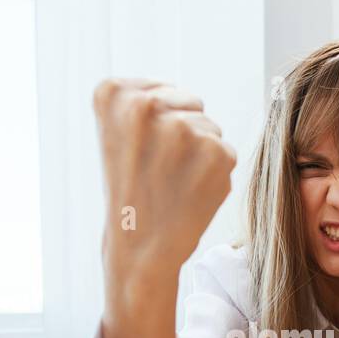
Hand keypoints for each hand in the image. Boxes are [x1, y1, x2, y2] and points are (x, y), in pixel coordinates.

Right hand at [93, 77, 236, 283]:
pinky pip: (225, 151)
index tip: (138, 151)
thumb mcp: (114, 135)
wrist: (139, 248)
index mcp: (113, 93)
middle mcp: (146, 105)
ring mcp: (183, 129)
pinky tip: (190, 192)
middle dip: (180, 133)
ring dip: (198, 154)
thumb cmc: (129, 192)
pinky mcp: (215, 153)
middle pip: (189, 102)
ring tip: (172, 182)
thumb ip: (142, 101)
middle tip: (157, 169)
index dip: (155, 124)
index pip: (160, 89)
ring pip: (209, 127)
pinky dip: (214, 173)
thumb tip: (187, 96)